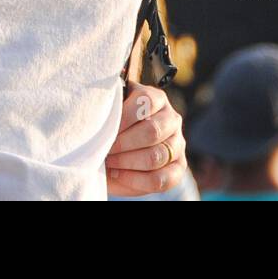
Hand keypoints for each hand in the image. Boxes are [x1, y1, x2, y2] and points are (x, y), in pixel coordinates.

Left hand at [105, 81, 186, 196]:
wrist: (116, 153)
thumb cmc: (111, 127)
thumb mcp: (110, 111)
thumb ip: (109, 106)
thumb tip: (99, 107)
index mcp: (157, 99)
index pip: (145, 101)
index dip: (123, 117)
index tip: (104, 129)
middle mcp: (172, 119)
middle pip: (152, 131)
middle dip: (123, 143)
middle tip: (104, 149)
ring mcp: (178, 144)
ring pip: (155, 156)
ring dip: (127, 162)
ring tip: (109, 162)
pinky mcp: (178, 168)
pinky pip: (160, 179)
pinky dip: (135, 180)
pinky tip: (119, 174)